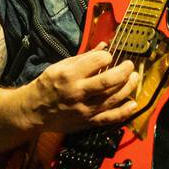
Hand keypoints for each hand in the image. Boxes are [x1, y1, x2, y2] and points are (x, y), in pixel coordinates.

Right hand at [22, 42, 139, 132]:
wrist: (34, 111)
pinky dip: (124, 112)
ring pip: (113, 98)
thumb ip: (84, 57)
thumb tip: (104, 46)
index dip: (107, 56)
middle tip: (130, 65)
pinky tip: (133, 104)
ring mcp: (84, 109)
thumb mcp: (60, 66)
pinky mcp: (87, 122)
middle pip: (108, 81)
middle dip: (124, 71)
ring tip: (134, 78)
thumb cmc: (47, 85)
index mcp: (69, 75)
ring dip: (128, 87)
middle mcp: (78, 92)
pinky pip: (110, 118)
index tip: (109, 56)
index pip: (97, 61)